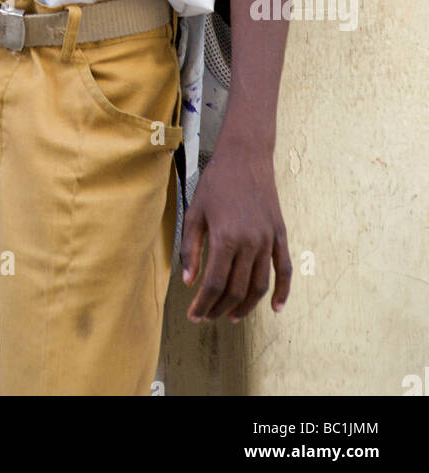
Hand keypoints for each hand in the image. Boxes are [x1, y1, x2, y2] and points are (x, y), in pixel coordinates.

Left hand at [180, 138, 291, 322]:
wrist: (245, 156)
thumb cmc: (216, 183)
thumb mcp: (195, 212)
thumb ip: (191, 249)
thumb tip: (189, 283)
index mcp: (225, 238)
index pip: (214, 284)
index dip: (203, 305)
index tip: (193, 316)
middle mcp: (249, 243)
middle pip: (236, 289)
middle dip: (219, 308)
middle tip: (208, 316)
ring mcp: (267, 240)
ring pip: (259, 286)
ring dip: (245, 306)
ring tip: (231, 316)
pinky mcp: (280, 235)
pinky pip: (284, 270)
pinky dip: (282, 292)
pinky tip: (275, 308)